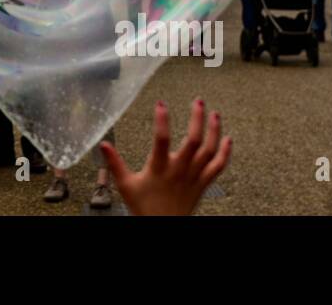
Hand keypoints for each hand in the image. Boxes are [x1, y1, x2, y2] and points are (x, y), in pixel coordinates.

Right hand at [100, 99, 231, 215]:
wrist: (163, 228)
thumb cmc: (144, 208)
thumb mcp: (125, 185)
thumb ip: (114, 163)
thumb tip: (103, 145)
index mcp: (159, 169)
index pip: (161, 140)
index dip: (162, 120)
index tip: (161, 104)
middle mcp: (179, 171)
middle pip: (193, 141)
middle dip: (197, 118)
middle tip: (198, 101)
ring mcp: (193, 177)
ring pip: (209, 151)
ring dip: (214, 131)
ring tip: (215, 114)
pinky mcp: (202, 184)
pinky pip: (218, 167)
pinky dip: (225, 153)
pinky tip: (228, 139)